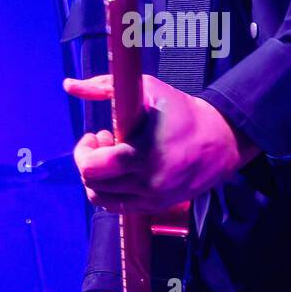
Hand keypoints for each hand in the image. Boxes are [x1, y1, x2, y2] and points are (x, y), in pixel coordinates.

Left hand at [64, 73, 257, 212]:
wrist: (220, 141)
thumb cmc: (181, 111)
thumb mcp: (147, 89)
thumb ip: (104, 86)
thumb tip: (69, 85)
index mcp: (143, 155)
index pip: (91, 168)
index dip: (83, 151)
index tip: (96, 135)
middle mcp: (146, 182)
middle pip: (92, 184)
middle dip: (89, 162)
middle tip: (105, 143)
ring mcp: (151, 198)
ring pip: (101, 199)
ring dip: (99, 177)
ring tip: (114, 157)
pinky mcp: (156, 206)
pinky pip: (118, 206)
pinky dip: (111, 189)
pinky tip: (124, 170)